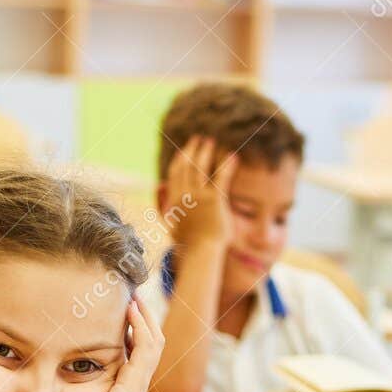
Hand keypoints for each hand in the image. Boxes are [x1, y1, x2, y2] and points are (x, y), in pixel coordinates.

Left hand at [64, 295, 165, 391]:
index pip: (133, 348)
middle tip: (129, 294)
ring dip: (145, 315)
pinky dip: (143, 325)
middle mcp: (136, 380)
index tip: (115, 309)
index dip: (130, 328)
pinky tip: (132, 308)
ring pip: (153, 338)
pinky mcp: (137, 380)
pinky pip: (148, 345)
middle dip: (141, 316)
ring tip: (134, 295)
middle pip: (148, 339)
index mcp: (124, 385)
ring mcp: (140, 379)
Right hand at [164, 136, 236, 250]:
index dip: (181, 157)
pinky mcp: (215, 201)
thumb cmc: (188, 240)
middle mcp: (184, 195)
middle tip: (200, 138)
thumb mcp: (169, 222)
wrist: (201, 253)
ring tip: (211, 141)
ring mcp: (199, 197)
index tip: (186, 148)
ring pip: (200, 167)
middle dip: (193, 149)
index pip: (175, 171)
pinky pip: (221, 178)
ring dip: (205, 151)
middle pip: (187, 165)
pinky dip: (227, 165)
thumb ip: (161, 204)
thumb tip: (158, 184)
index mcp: (173, 198)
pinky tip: (233, 155)